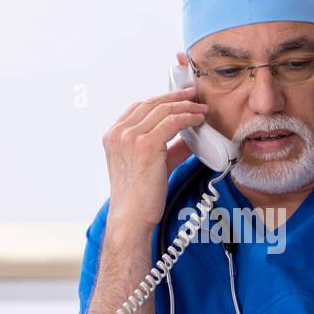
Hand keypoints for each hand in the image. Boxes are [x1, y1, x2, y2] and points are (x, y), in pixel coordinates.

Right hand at [103, 87, 209, 232]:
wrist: (132, 218)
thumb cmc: (139, 197)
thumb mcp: (151, 165)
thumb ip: (167, 148)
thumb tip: (189, 139)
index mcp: (113, 136)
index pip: (139, 107)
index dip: (161, 99)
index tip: (179, 97)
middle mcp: (118, 133)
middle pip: (151, 104)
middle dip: (175, 97)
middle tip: (193, 96)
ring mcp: (129, 137)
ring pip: (163, 110)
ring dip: (185, 107)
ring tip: (200, 109)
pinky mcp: (145, 145)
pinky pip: (172, 122)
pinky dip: (188, 118)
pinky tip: (198, 120)